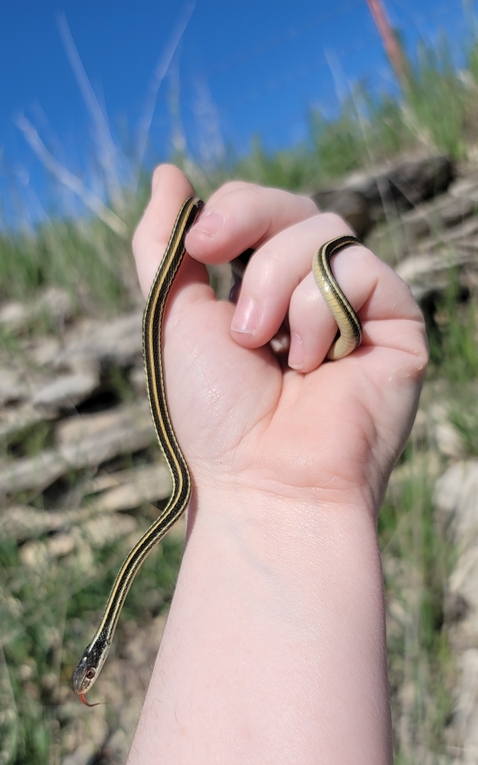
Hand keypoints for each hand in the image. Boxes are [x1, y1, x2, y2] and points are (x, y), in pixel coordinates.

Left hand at [133, 164, 426, 515]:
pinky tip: (316, 366)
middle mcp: (315, 295)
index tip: (198, 242)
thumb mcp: (173, 318)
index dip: (233, 209)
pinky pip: (363, 270)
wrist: (262, 481)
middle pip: (298, 208)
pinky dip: (322, 315)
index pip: (262, 211)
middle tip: (234, 305)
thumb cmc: (215, 416)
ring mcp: (359, 310)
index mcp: (265, 291)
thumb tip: (168, 172)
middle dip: (253, 234)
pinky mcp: (399, 327)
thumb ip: (165, 245)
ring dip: (280, 287)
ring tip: (272, 354)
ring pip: (329, 232)